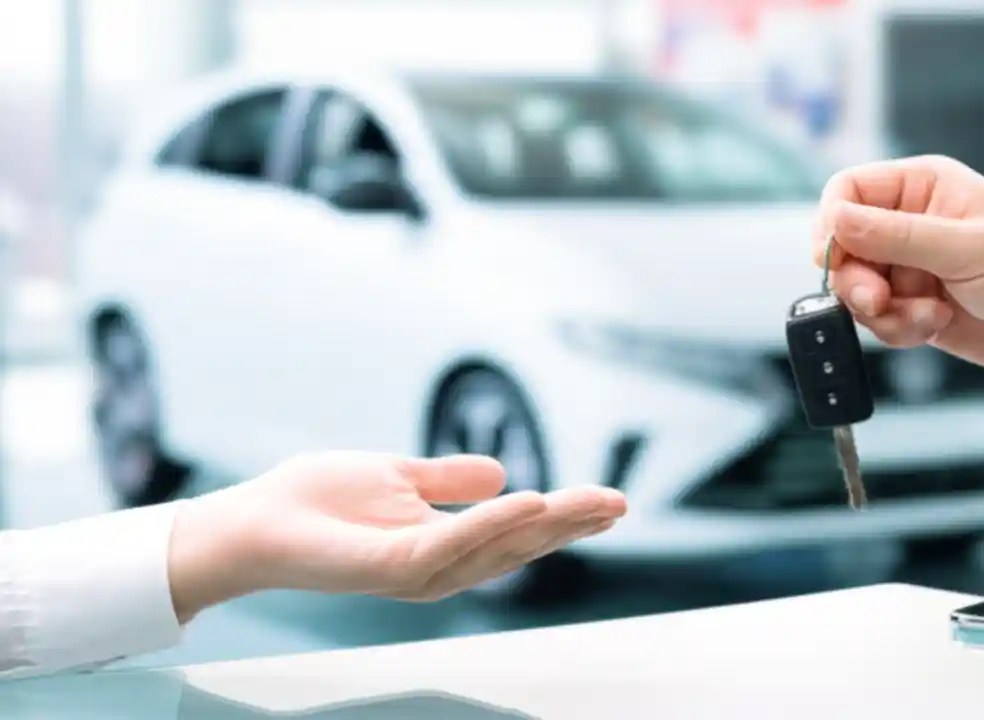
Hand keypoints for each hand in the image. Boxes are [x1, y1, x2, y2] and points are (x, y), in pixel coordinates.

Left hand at [167, 452, 625, 621]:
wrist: (253, 519)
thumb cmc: (314, 501)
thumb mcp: (397, 477)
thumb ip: (447, 480)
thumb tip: (502, 471)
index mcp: (443, 545)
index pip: (517, 533)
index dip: (563, 519)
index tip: (609, 501)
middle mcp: (438, 567)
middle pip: (519, 547)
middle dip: (571, 526)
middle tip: (619, 504)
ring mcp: (415, 572)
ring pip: (496, 549)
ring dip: (547, 525)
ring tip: (591, 502)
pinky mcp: (389, 566)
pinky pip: (450, 546)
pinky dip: (491, 524)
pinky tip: (527, 500)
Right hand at [815, 155, 983, 376]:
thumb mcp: (968, 249)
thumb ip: (897, 237)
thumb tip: (835, 219)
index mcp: (923, 188)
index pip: (848, 191)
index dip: (832, 223)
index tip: (835, 257)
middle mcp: (909, 224)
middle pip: (843, 247)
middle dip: (854, 280)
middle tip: (877, 301)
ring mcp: (910, 267)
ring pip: (856, 290)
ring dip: (882, 311)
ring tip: (928, 316)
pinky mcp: (914, 306)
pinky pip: (879, 320)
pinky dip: (898, 329)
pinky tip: (938, 324)